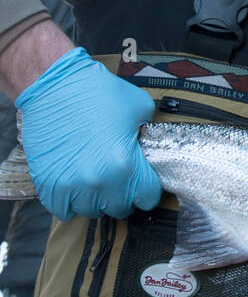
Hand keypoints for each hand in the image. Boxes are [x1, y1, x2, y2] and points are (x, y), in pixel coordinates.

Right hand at [15, 47, 161, 220]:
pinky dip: (69, 202)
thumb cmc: (95, 92)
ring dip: (96, 199)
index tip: (142, 180)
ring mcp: (71, 186)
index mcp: (125, 165)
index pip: (148, 197)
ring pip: (92, 211)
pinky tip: (74, 185)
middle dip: (123, 195)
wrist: (53, 85)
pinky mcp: (48, 185)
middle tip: (117, 177)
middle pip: (120, 209)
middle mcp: (99, 181)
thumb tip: (148, 144)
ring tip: (94, 179)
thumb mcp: (139, 106)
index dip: (147, 187)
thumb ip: (150, 131)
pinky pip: (63, 211)